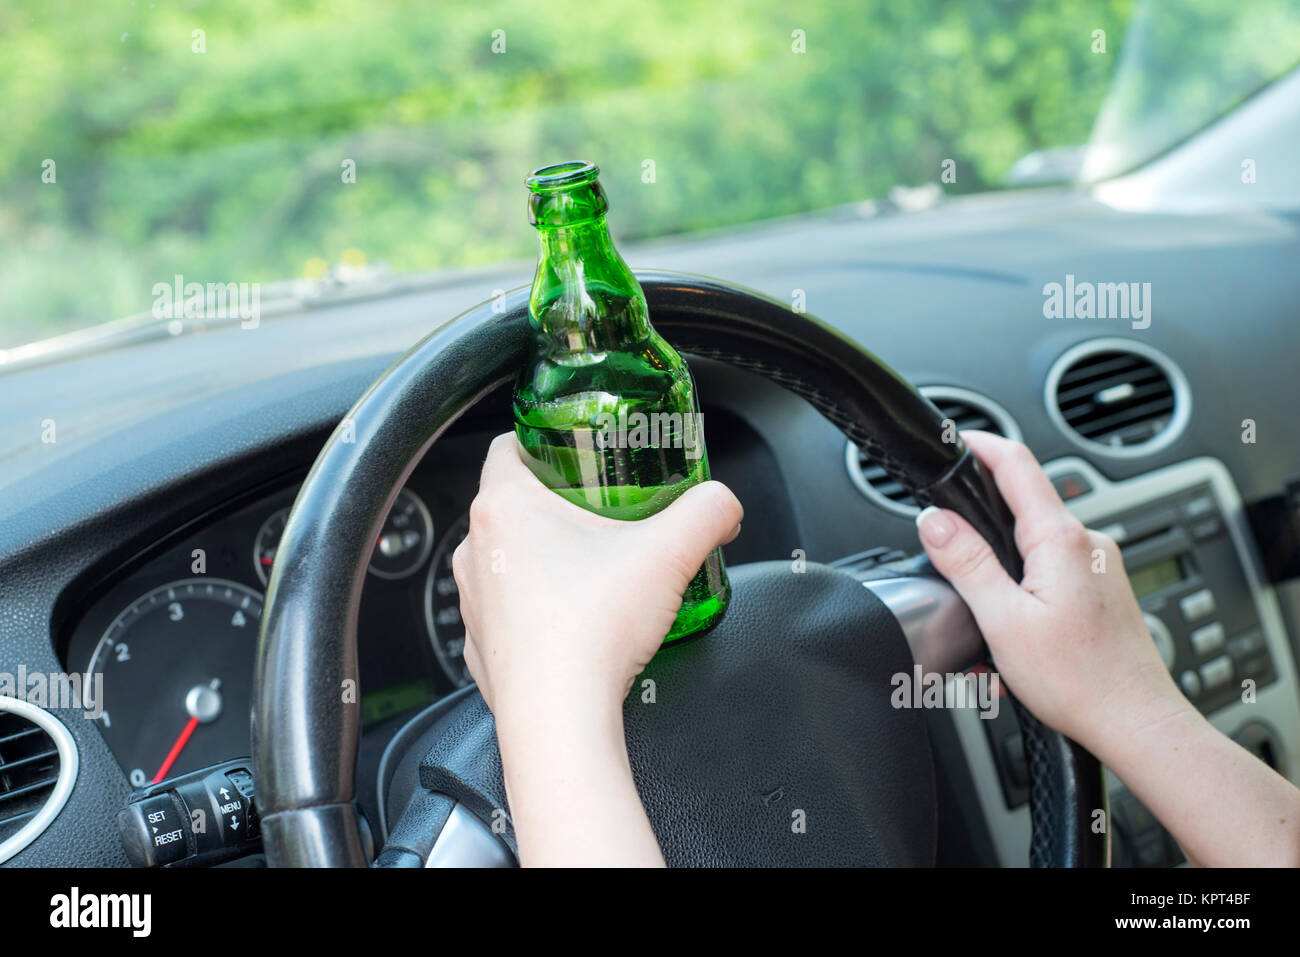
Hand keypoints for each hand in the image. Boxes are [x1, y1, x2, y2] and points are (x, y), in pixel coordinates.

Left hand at [450, 431, 741, 866]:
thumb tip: (723, 504)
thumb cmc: (591, 632)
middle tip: (602, 514)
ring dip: (543, 559)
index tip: (575, 453)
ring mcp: (472, 602)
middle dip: (556, 505)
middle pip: (511, 505)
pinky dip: (535, 611)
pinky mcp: (480, 647)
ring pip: (506, 561)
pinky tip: (575, 622)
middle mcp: (475, 551)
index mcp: (504, 508)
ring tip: (592, 571)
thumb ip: (707, 512)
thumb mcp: (669, 553)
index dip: (543, 442)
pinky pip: (506, 613)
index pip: (508, 447)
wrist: (561, 718)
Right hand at [918, 430, 1299, 865]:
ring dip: (1000, 582)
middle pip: (1020, 509)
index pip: (1017, 464)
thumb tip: (934, 520)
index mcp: (1061, 540)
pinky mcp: (1103, 590)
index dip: (980, 444)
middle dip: (979, 536)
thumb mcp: (1004, 621)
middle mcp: (1088, 544)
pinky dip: (1023, 600)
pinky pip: (1052, 576)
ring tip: (987, 634)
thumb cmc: (1081, 681)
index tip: (954, 440)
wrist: (1137, 723)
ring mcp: (1099, 566)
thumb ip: (966, 563)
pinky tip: (1015, 644)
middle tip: (949, 566)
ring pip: (1033, 551)